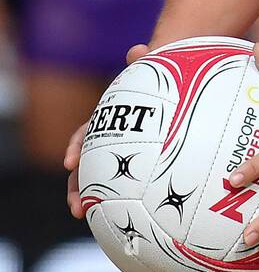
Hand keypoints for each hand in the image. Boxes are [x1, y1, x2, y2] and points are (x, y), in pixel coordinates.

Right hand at [65, 42, 150, 217]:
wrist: (176, 91)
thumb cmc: (163, 82)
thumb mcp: (154, 71)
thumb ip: (145, 62)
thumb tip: (137, 49)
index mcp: (111, 120)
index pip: (86, 134)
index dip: (75, 147)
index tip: (69, 162)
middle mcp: (111, 140)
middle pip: (86, 166)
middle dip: (77, 188)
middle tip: (77, 207)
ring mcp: (124, 155)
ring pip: (103, 181)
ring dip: (94, 201)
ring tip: (91, 220)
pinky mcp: (140, 168)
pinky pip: (131, 187)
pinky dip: (127, 202)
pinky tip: (137, 221)